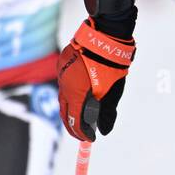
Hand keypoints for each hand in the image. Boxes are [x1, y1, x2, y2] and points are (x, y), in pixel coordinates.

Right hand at [57, 18, 134, 140]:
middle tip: (82, 133)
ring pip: (63, 96)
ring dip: (70, 108)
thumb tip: (104, 130)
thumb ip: (107, 113)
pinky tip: (78, 95)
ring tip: (80, 116)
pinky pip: (64, 82)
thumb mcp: (113, 92)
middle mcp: (64, 84)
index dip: (82, 133)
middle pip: (64, 110)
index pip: (75, 120)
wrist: (106, 35)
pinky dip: (70, 92)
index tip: (90, 139)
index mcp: (76, 93)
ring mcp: (61, 72)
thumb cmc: (112, 64)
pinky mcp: (62, 62)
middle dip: (73, 124)